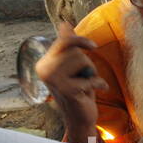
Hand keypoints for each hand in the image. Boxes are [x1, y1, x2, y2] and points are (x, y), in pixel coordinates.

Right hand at [36, 20, 105, 142]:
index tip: (94, 46)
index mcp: (44, 63)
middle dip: (86, 64)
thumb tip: (64, 24)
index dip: (80, 41)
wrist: (79, 118)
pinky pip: (90, 78)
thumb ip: (67, 44)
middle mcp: (44, 70)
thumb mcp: (73, 65)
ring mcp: (54, 81)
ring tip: (85, 85)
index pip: (64, 42)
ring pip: (84, 62)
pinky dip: (99, 84)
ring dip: (91, 73)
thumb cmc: (78, 89)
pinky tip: (98, 91)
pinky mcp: (67, 91)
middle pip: (76, 52)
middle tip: (83, 79)